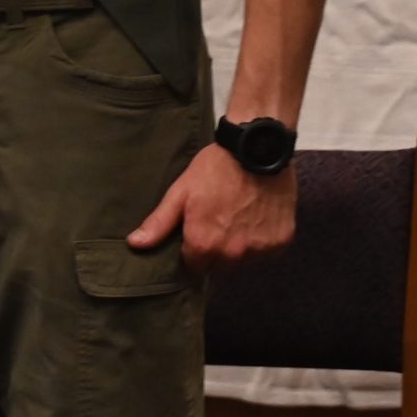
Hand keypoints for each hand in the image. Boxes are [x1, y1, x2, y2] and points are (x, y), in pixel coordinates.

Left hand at [126, 143, 295, 271]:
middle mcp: (232, 255)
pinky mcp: (281, 242)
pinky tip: (257, 216)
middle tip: (219, 220)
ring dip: (240, 246)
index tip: (197, 233)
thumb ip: (159, 223)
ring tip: (239, 216)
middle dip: (216, 249)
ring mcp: (260, 250)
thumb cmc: (215, 168)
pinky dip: (262, 239)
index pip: (194, 267)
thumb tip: (135, 244)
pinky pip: (266, 251)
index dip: (194, 251)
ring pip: (244, 260)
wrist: (257, 148)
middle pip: (220, 266)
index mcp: (204, 245)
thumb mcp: (181, 191)